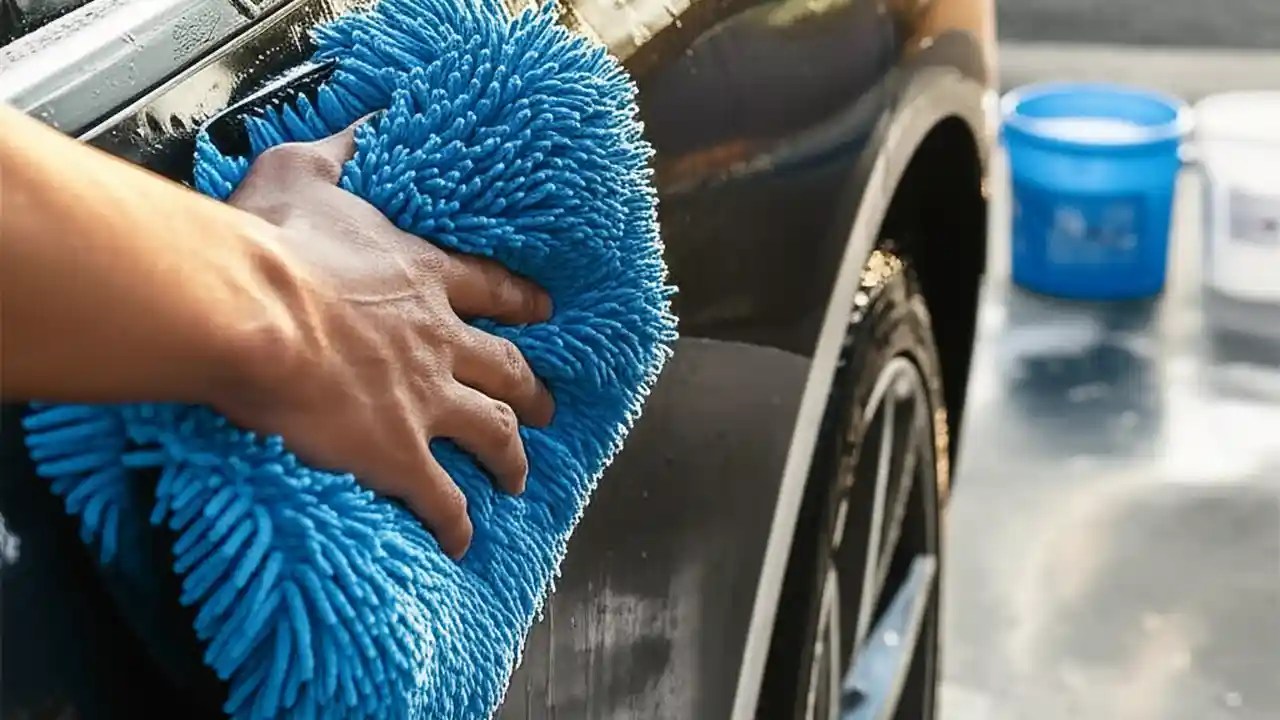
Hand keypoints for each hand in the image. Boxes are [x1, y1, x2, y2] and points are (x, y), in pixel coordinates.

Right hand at [218, 119, 553, 558]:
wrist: (250, 312)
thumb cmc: (269, 244)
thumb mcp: (304, 171)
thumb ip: (342, 149)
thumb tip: (363, 120)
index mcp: (421, 279)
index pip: (492, 290)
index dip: (521, 304)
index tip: (545, 314)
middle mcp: (438, 341)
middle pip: (507, 369)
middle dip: (531, 390)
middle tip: (547, 406)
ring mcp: (426, 401)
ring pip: (492, 434)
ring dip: (510, 457)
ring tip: (519, 476)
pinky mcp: (399, 455)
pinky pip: (442, 499)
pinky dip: (456, 522)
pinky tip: (462, 542)